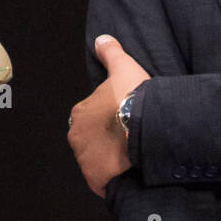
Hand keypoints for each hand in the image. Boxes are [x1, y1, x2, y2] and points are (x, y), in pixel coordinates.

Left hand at [68, 35, 149, 197]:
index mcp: (80, 113)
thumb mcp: (124, 67)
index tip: (124, 120)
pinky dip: (113, 179)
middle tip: (130, 140)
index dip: (108, 119)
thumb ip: (111, 53)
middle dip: (106, 142)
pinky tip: (129, 174)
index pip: (91, 118)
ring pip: (97, 161)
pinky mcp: (96, 179)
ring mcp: (84, 160)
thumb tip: (101, 39)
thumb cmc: (133, 96)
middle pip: (91, 141)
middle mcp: (76, 137)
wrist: (144, 127)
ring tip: (132, 158)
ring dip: (110, 161)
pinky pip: (103, 181)